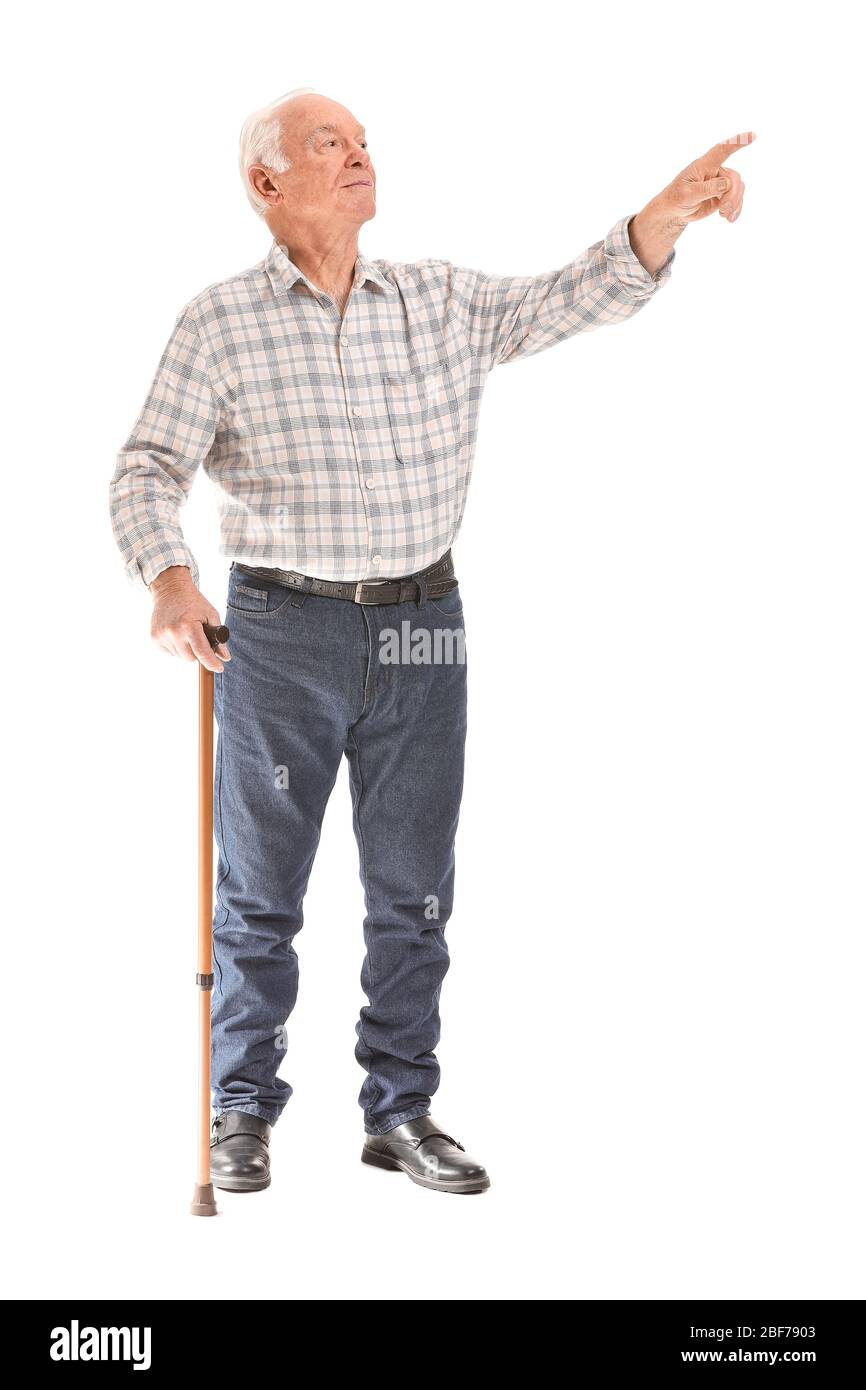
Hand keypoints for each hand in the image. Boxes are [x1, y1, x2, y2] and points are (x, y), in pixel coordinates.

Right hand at [150, 566, 230, 672]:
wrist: (170, 590)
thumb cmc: (194, 602)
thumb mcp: (211, 615)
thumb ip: (219, 638)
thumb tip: (225, 658)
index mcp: (189, 625)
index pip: (202, 652)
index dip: (212, 663)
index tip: (219, 668)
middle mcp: (173, 632)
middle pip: (191, 658)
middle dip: (198, 652)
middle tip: (199, 638)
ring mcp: (161, 636)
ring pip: (180, 657)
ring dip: (187, 650)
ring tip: (186, 632)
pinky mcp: (154, 639)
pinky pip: (170, 653)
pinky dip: (177, 648)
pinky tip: (177, 633)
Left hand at [628, 131, 755, 275]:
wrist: (674, 211)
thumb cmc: (676, 198)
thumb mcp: (687, 194)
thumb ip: (706, 189)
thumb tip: (727, 184)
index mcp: (703, 165)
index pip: (722, 150)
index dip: (737, 142)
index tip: (753, 136)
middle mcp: (714, 171)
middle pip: (733, 178)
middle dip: (732, 195)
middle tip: (722, 209)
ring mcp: (720, 183)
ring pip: (738, 188)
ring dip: (734, 203)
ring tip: (724, 215)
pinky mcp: (723, 194)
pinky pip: (737, 198)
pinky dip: (736, 209)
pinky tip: (729, 219)